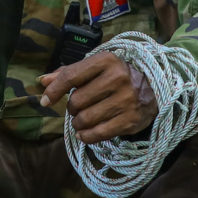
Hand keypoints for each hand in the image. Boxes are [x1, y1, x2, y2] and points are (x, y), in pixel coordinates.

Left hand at [38, 54, 158, 144]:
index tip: (45, 101)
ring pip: (84, 119)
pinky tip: (85, 133)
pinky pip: (97, 134)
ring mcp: (126, 100)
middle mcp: (118, 78)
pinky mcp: (130, 120)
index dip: (54, 91)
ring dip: (78, 123)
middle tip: (80, 107)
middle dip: (73, 108)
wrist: (155, 89)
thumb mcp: (96, 68)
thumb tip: (42, 81)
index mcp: (107, 60)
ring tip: (84, 118)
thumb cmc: (118, 77)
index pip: (71, 76)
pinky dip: (86, 136)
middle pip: (76, 101)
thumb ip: (69, 73)